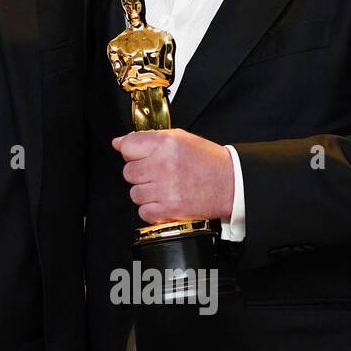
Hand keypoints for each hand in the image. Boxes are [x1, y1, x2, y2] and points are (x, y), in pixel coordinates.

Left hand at [112, 129, 233, 224]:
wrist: (231, 183)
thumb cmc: (207, 161)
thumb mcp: (180, 139)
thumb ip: (147, 138)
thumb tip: (119, 142)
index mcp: (165, 144)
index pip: (126, 146)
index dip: (131, 152)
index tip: (139, 156)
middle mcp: (163, 165)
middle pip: (128, 171)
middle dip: (140, 174)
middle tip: (157, 173)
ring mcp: (165, 188)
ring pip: (134, 193)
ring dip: (146, 193)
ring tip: (163, 188)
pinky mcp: (169, 209)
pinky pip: (143, 211)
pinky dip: (152, 209)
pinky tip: (165, 201)